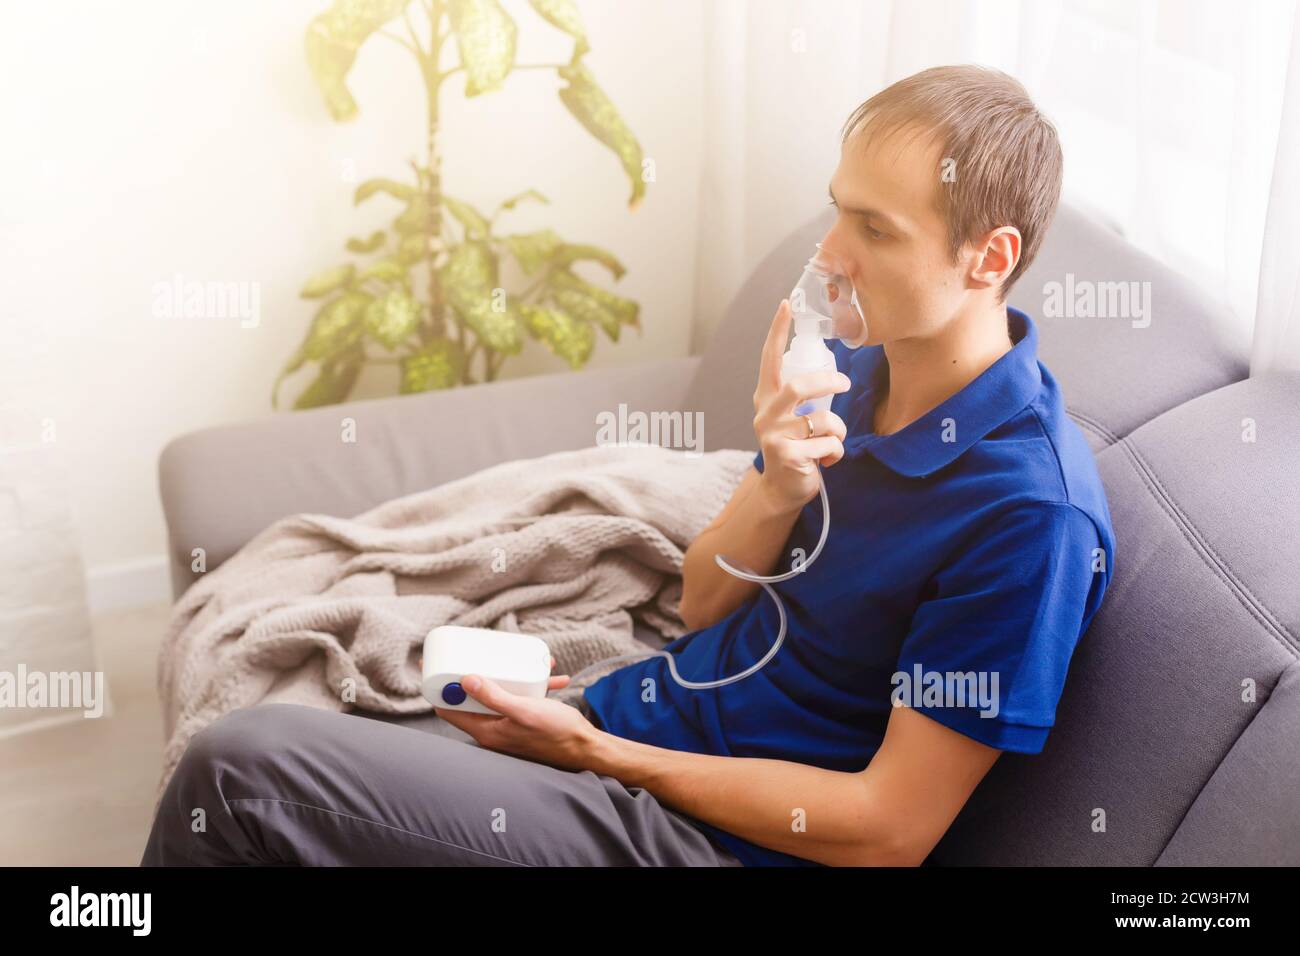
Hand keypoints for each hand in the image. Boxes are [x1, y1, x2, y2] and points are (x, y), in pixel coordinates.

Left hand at [432, 657, 599, 771]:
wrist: (585, 747)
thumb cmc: (556, 733)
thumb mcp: (523, 710)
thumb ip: (494, 697)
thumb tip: (465, 680)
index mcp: (486, 730)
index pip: (449, 709)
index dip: (438, 687)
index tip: (432, 665)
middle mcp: (494, 727)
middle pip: (473, 696)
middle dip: (474, 672)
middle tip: (471, 651)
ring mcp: (510, 722)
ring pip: (500, 691)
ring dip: (510, 674)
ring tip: (524, 658)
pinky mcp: (526, 717)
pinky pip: (522, 695)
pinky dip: (532, 683)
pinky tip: (549, 672)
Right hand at [752, 298, 850, 511]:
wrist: (782, 489)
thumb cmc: (794, 447)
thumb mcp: (791, 418)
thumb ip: (801, 397)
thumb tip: (833, 374)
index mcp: (766, 398)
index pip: (769, 359)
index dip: (777, 331)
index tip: (786, 304)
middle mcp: (765, 413)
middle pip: (799, 387)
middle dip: (828, 383)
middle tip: (846, 384)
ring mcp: (773, 436)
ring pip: (822, 421)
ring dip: (838, 430)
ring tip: (834, 440)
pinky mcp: (787, 456)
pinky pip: (828, 445)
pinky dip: (836, 452)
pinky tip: (827, 461)